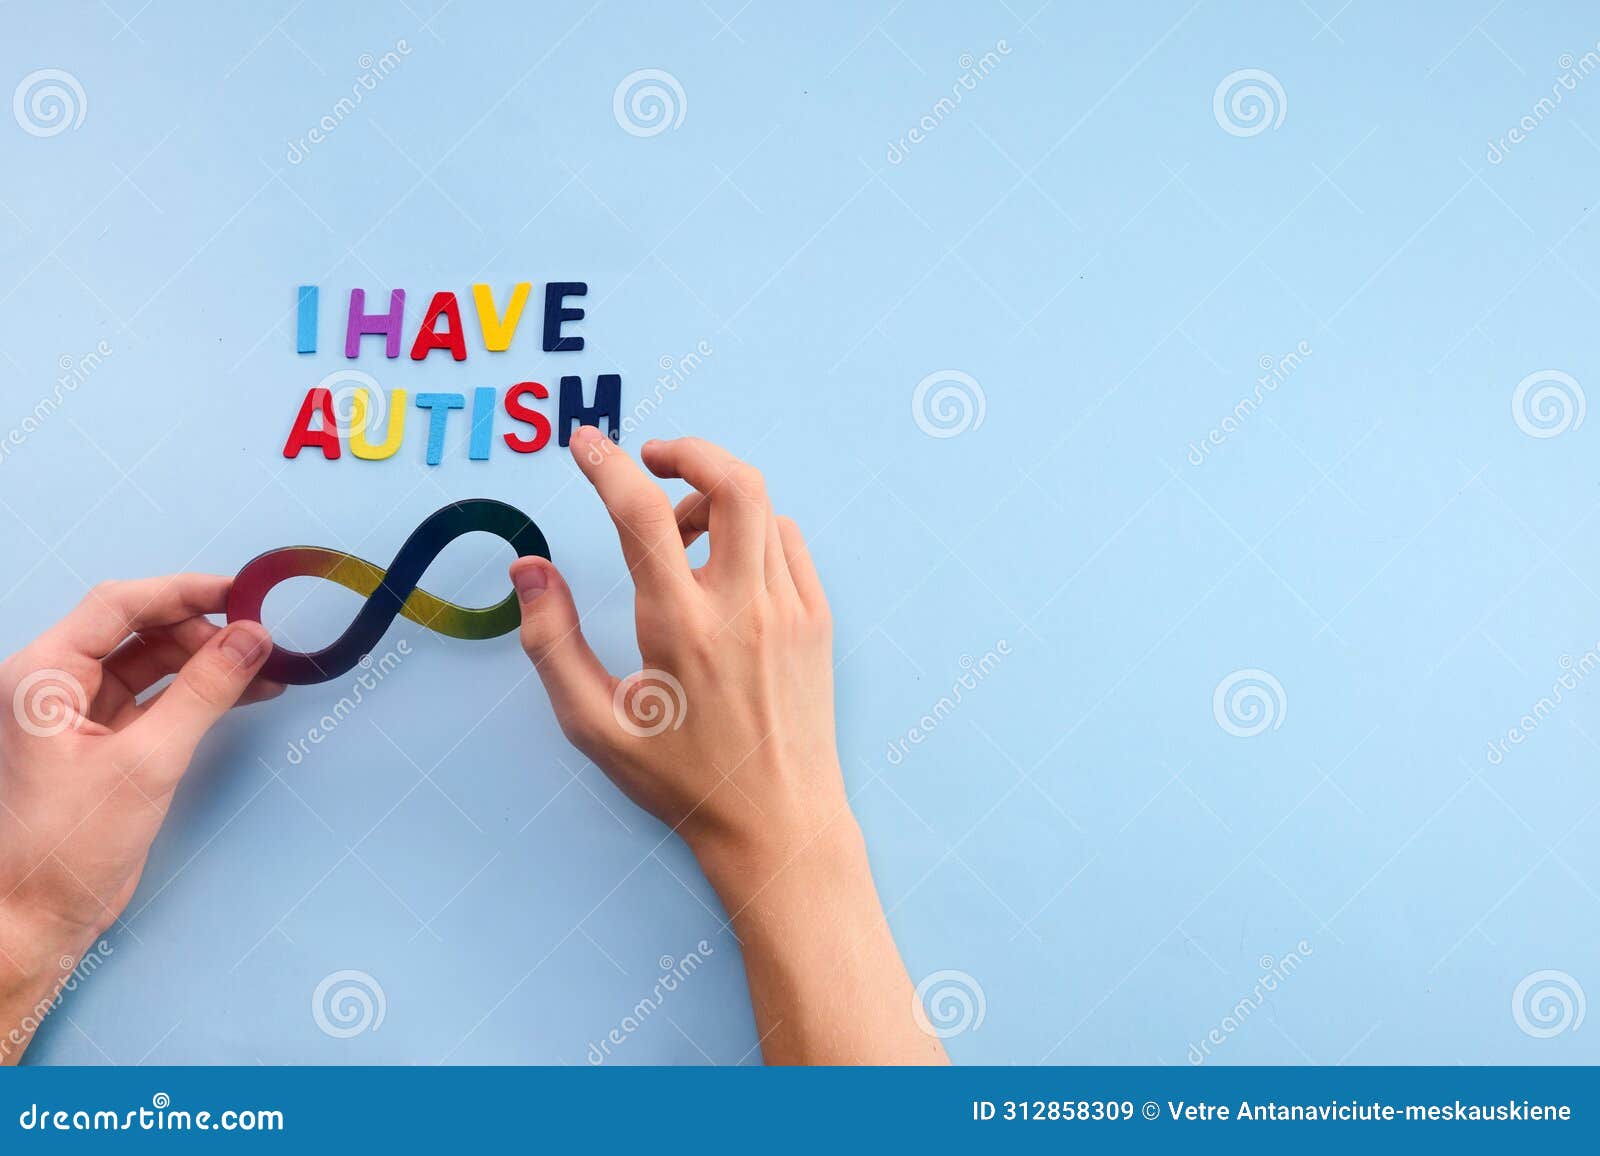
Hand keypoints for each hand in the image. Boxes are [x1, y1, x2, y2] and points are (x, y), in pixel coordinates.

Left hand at [0, 575, 278, 1061]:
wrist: (34, 918)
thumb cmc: (69, 844)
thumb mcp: (147, 762)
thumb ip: (205, 692)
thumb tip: (254, 637)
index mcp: (43, 676)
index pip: (118, 606)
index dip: (184, 592)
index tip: (243, 593)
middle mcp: (53, 684)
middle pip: (137, 631)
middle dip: (202, 631)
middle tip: (261, 641)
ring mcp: (75, 714)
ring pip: (149, 663)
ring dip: (206, 661)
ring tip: (265, 668)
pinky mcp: (99, 743)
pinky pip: (154, 698)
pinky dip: (197, 693)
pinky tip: (245, 693)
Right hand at [512, 430, 842, 881]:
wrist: (777, 824)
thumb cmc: (681, 780)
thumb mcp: (594, 724)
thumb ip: (552, 642)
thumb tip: (528, 568)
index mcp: (681, 628)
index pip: (641, 514)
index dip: (606, 465)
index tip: (584, 443)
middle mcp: (742, 608)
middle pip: (733, 482)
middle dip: (689, 452)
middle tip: (652, 461)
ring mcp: (791, 610)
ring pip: (762, 508)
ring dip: (715, 500)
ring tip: (679, 540)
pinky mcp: (818, 621)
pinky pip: (788, 543)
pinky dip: (753, 532)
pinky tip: (724, 570)